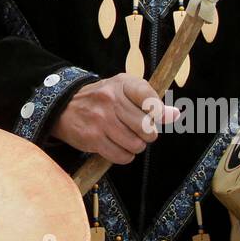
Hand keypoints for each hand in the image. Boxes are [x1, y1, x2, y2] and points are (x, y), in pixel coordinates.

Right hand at [49, 75, 178, 163]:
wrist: (64, 107)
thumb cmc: (103, 99)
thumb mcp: (125, 91)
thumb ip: (151, 102)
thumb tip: (175, 115)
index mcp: (121, 84)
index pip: (148, 97)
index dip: (158, 111)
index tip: (157, 116)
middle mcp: (110, 99)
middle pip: (147, 127)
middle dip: (147, 134)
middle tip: (138, 129)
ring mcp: (101, 119)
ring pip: (136, 145)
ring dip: (135, 146)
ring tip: (126, 137)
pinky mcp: (93, 138)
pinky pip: (122, 156)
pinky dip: (124, 155)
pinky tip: (116, 145)